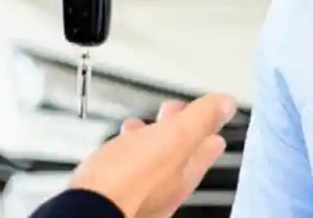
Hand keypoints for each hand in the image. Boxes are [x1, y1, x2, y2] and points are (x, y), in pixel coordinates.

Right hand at [68, 94, 235, 217]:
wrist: (87, 209)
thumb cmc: (128, 179)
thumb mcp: (173, 138)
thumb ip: (199, 120)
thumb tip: (225, 105)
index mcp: (185, 172)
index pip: (207, 146)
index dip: (209, 123)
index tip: (211, 109)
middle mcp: (167, 188)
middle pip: (181, 154)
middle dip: (179, 129)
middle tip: (177, 112)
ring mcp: (142, 193)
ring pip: (154, 161)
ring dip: (152, 140)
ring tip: (144, 126)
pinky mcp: (117, 193)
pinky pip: (130, 170)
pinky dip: (129, 153)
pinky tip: (118, 149)